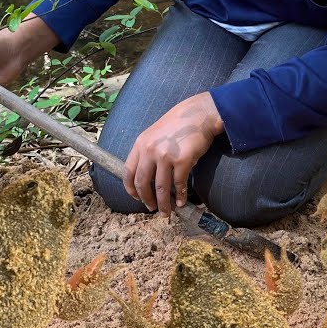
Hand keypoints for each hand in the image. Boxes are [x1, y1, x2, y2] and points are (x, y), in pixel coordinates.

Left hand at [124, 92, 224, 215]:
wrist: (198, 115)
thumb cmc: (178, 125)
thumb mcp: (155, 134)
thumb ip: (147, 151)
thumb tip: (146, 175)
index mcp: (140, 144)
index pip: (128, 171)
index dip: (130, 188)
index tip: (136, 198)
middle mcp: (150, 150)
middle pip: (142, 183)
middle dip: (146, 200)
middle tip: (151, 208)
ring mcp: (166, 156)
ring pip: (160, 188)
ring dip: (163, 204)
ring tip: (166, 212)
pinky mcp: (182, 160)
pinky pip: (179, 184)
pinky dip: (180, 196)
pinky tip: (181, 202)